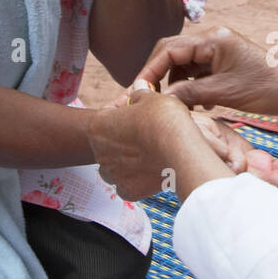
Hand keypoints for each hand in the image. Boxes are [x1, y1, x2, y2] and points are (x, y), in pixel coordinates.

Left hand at [89, 89, 217, 199]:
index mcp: (98, 126)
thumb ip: (140, 93)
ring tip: (149, 155)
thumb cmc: (164, 120)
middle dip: (124, 141)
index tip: (139, 116)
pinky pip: (127, 185)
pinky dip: (137, 180)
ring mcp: (112, 173)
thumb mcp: (152, 98)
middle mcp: (99, 152)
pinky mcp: (127, 190)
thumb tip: (138, 87)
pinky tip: (152, 171)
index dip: (123, 115)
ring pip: (115, 168)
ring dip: (127, 163)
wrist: (180, 151)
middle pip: (109, 145)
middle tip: (147, 136)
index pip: (106, 118)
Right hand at [133, 26, 277, 112]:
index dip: (149, 71)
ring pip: (184, 64)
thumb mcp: (223, 93)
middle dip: (159, 76)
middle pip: (172, 53)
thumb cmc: (266, 87)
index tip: (138, 91)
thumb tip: (159, 99)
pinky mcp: (223, 62)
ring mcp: (218, 50)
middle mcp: (213, 39)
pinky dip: (192, 87)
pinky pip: (197, 72)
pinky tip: (201, 106)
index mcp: (213, 39)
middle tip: (149, 99)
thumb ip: (188, 93)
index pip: (168, 50)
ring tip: (181, 107)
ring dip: (177, 85)